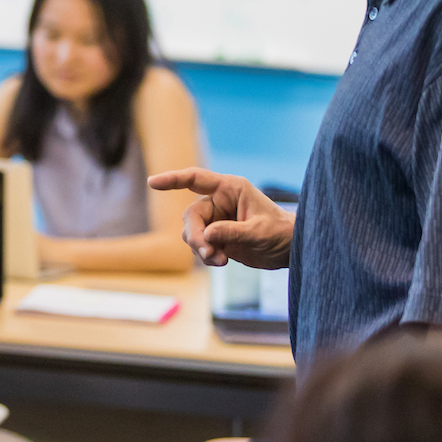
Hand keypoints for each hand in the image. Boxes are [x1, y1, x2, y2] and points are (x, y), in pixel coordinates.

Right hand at [147, 168, 293, 269]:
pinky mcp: (217, 237)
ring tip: (221, 261)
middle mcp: (219, 202)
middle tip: (208, 253)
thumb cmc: (280, 233)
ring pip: (192, 233)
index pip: (195, 179)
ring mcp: (216, 220)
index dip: (172, 180)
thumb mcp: (258, 232)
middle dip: (195, 236)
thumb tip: (207, 236)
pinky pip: (199, 245)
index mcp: (230, 189)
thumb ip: (232, 232)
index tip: (152, 182)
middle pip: (191, 216)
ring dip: (201, 249)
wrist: (290, 250)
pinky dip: (206, 256)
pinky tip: (223, 262)